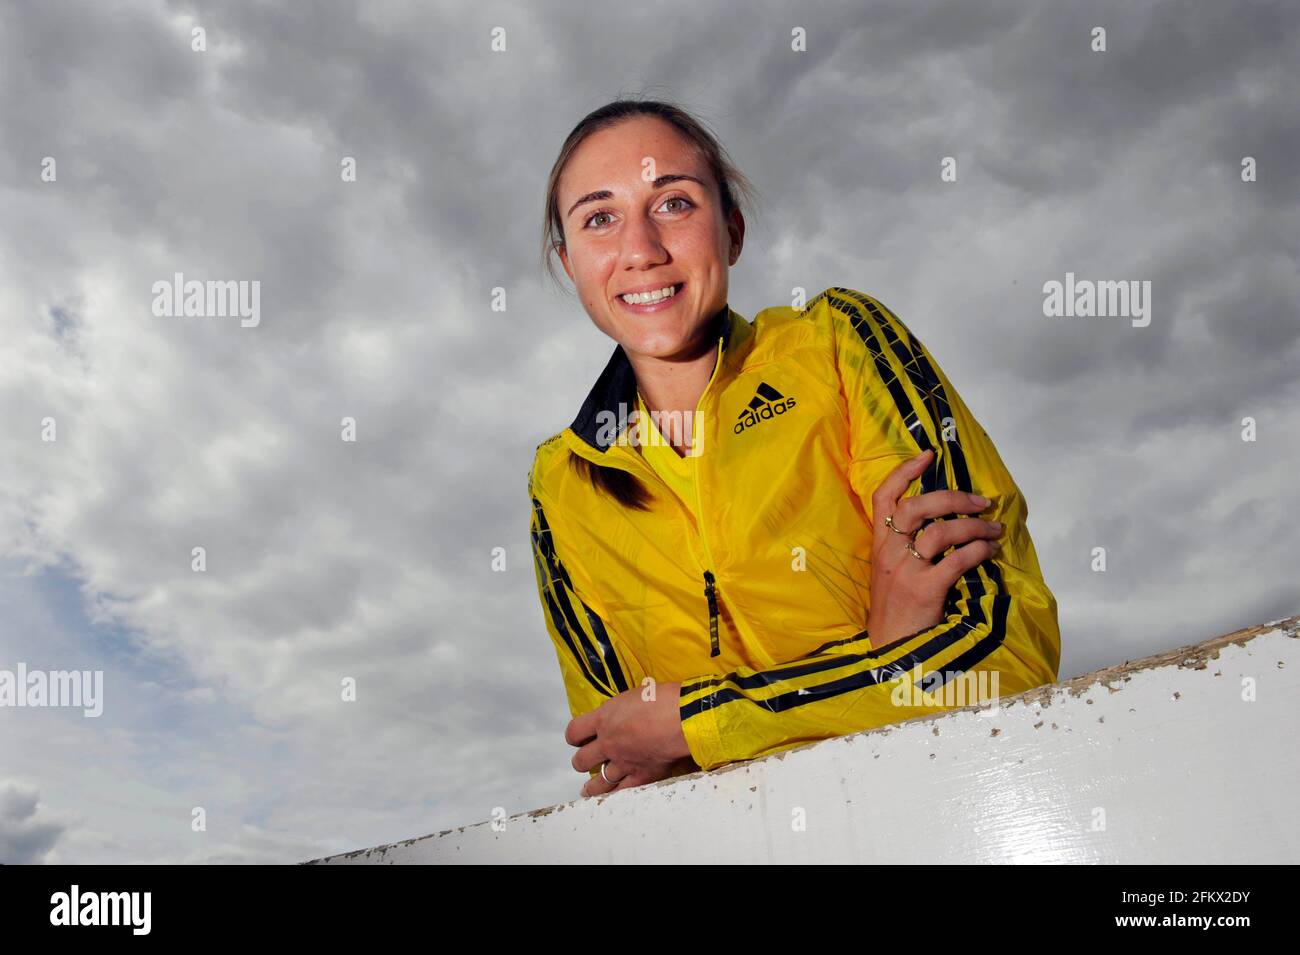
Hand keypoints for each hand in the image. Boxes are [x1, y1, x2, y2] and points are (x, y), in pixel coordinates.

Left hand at [566, 680, 695, 797]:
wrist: (682, 717)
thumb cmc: (662, 699)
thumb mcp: (633, 696)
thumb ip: (621, 709)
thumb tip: (623, 713)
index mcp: (604, 719)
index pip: (574, 731)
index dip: (574, 737)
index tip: (577, 739)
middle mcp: (608, 742)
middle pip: (582, 760)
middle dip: (582, 761)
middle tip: (584, 762)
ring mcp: (623, 761)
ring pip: (599, 781)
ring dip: (593, 786)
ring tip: (589, 790)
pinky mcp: (640, 775)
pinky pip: (623, 790)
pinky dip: (616, 794)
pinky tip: (612, 796)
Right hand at [866, 448, 1002, 649]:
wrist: (889, 649)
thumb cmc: (894, 610)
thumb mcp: (889, 572)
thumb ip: (904, 547)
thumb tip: (940, 523)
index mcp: (879, 544)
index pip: (883, 497)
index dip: (903, 472)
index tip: (927, 455)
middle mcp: (889, 552)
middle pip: (916, 507)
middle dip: (953, 497)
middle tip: (981, 501)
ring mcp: (906, 570)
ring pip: (942, 530)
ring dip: (975, 525)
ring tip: (994, 528)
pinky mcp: (925, 589)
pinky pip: (958, 559)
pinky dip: (979, 550)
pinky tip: (990, 550)